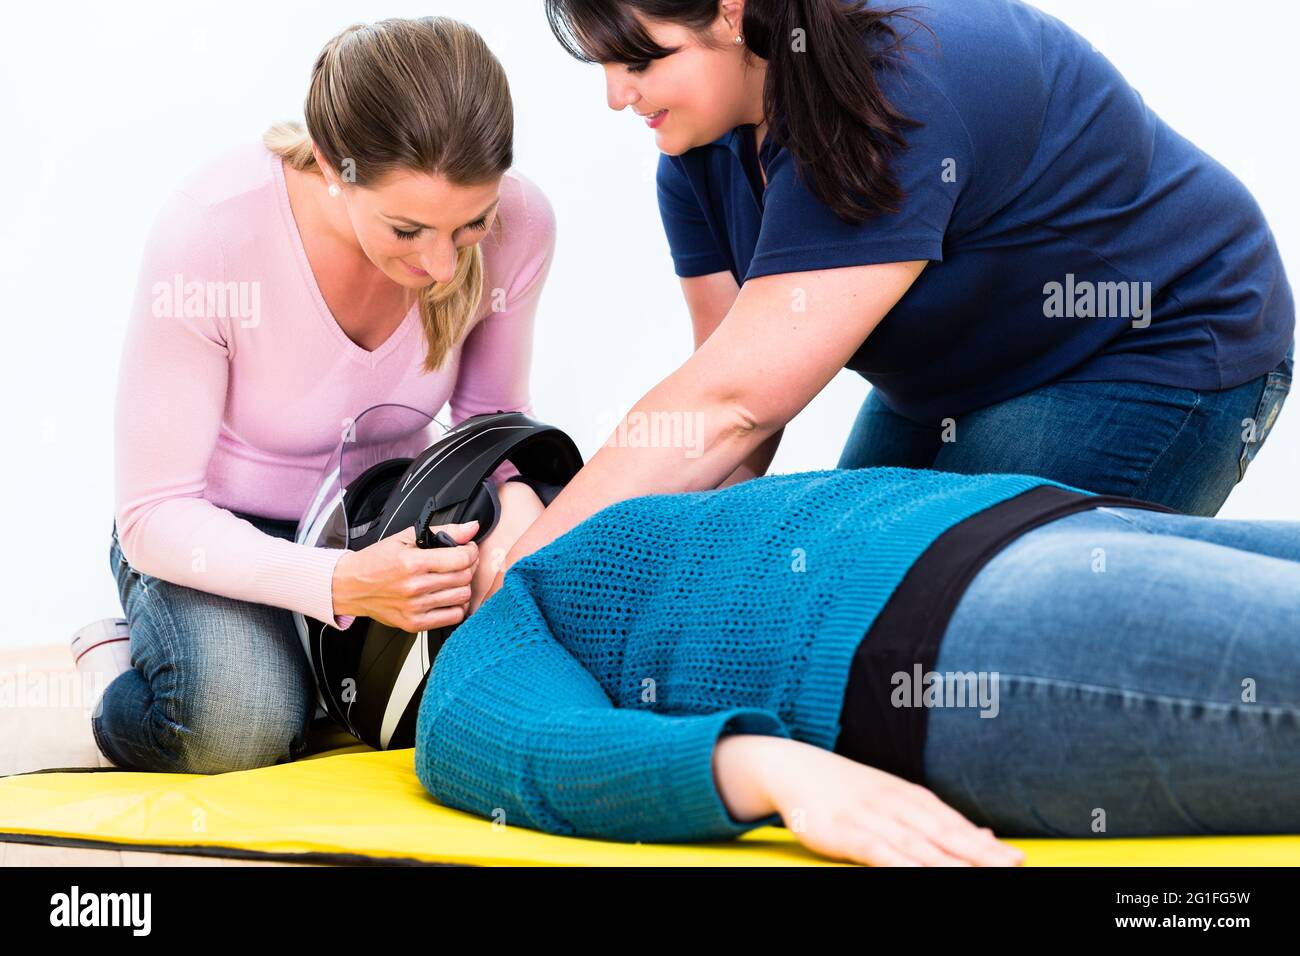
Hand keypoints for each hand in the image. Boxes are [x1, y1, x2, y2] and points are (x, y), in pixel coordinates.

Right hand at [331, 519, 478, 631]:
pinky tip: (447, 596)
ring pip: (462, 597)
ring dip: (463, 585)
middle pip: (464, 577)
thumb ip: (443, 531)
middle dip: (469, 566)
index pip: (461, 559)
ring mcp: (415, 608)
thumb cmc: (376, 561)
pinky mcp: (414, 623)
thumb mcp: (406, 538)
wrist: (351, 585)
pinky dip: (457, 606)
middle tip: (460, 562)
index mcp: (413, 563)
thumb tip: (471, 528)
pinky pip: (453, 617)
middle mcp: (415, 587)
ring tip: (453, 578)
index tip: (467, 549)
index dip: (470, 551)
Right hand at [715, 735, 1024, 866]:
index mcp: (911, 797)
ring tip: (978, 872)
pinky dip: (899, 863)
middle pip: (944, 834)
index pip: (955, 825)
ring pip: (916, 844)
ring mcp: (870, 817)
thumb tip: (985, 837)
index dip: (986, 844)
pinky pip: (876, 851)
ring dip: (948, 861)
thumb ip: (937, 821)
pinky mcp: (844, 831)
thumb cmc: (850, 790)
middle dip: (979, 854)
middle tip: (1011, 866)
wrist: (795, 766)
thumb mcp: (896, 799)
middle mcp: (896, 805)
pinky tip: (917, 872)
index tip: (1018, 858)